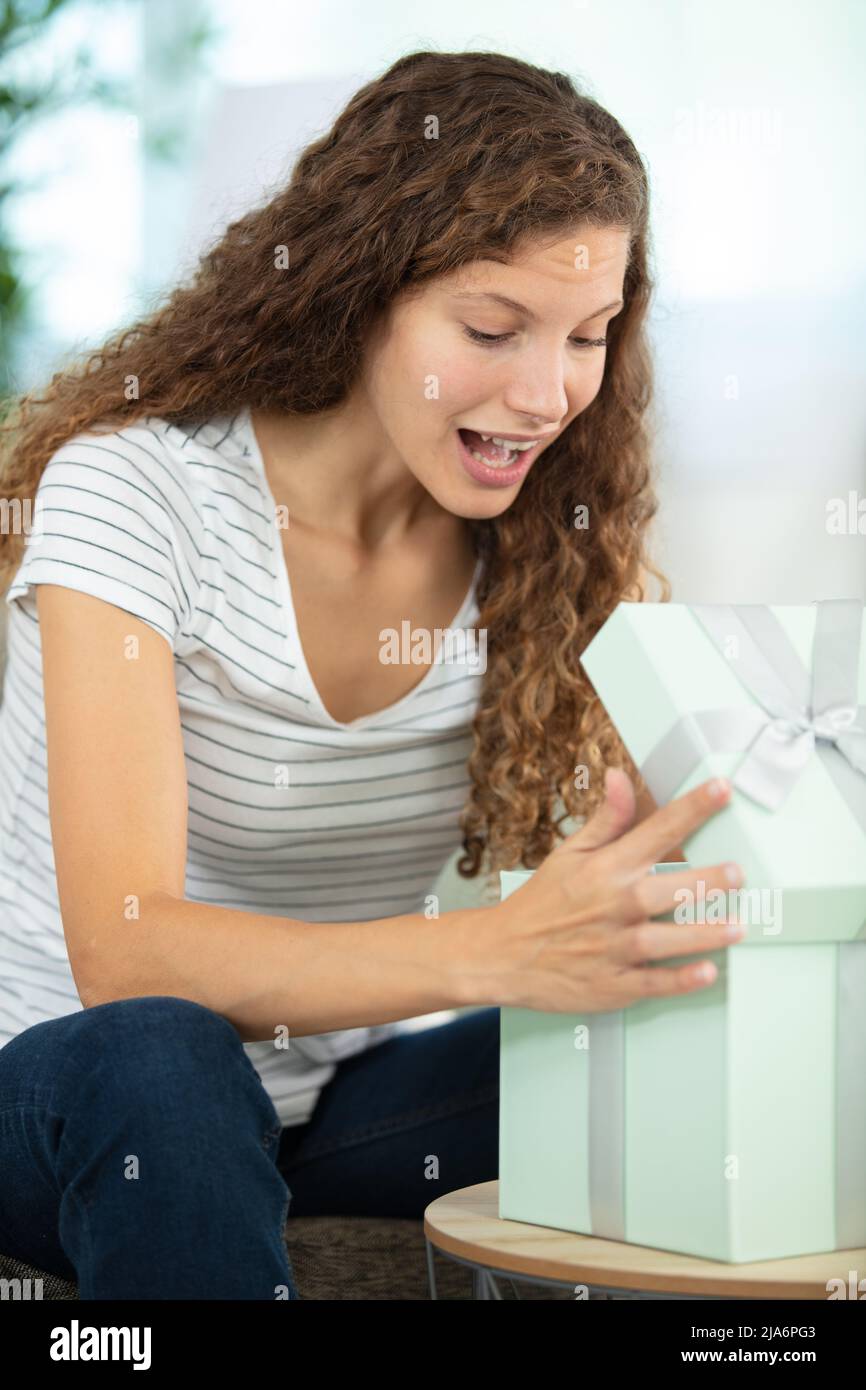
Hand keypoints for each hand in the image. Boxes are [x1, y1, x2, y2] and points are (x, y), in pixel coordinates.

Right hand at [481, 769, 742, 1012]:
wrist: (502, 955)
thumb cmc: (541, 903)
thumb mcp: (569, 853)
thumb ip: (605, 819)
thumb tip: (621, 778)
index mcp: (606, 868)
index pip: (657, 830)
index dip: (692, 807)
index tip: (721, 790)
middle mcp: (614, 905)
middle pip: (668, 889)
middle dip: (706, 880)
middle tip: (737, 873)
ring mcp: (615, 947)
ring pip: (667, 939)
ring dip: (704, 933)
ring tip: (738, 927)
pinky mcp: (614, 984)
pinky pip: (654, 982)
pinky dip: (680, 979)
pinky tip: (706, 973)